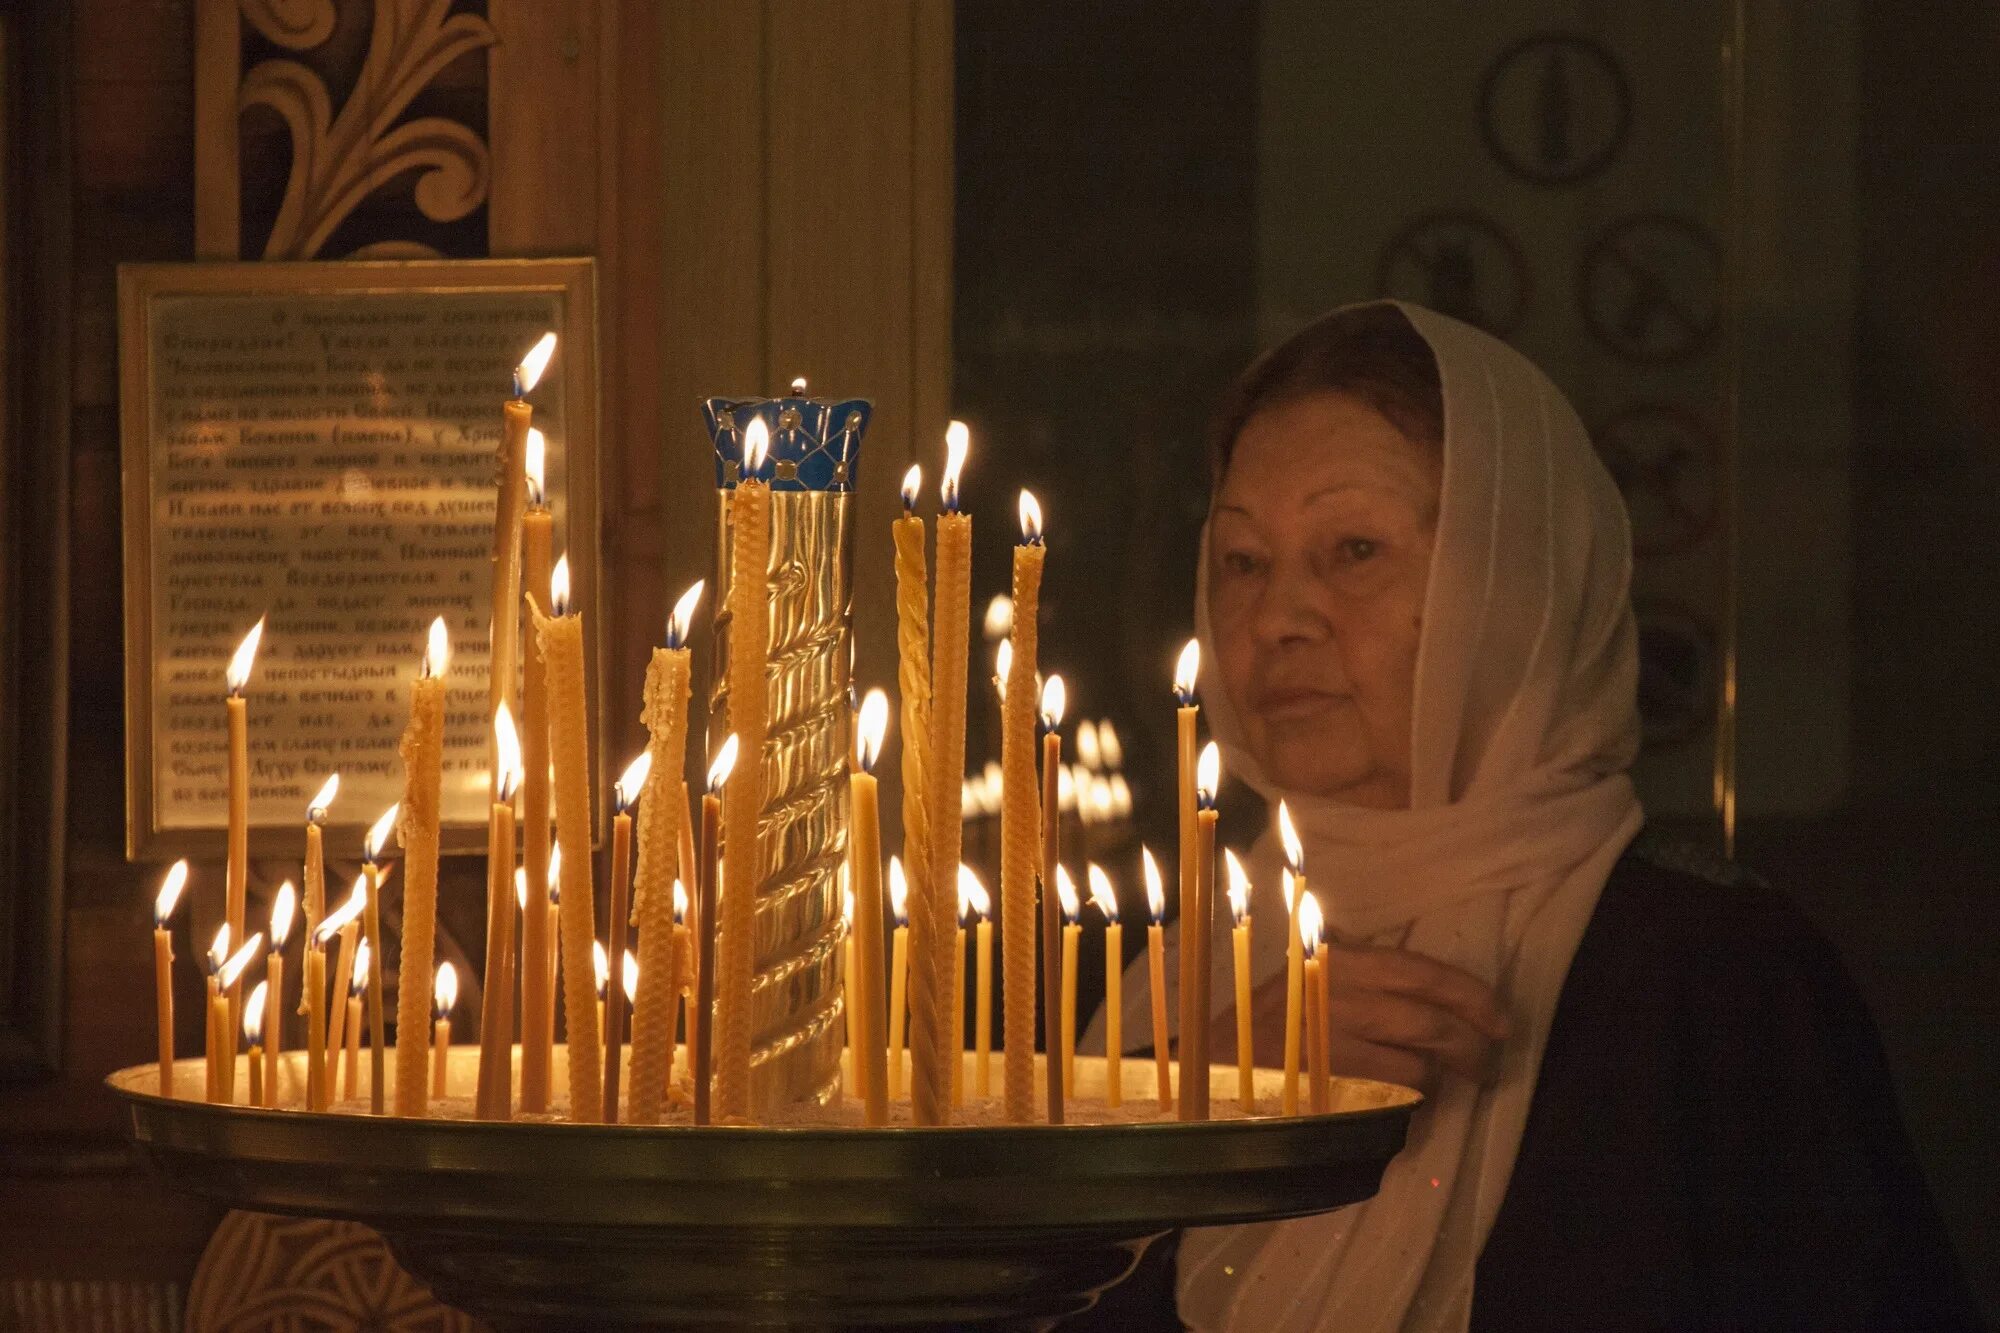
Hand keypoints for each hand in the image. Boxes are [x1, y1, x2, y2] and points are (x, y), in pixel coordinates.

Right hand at [1218, 945, 1509, 1095]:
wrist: (1204, 1075)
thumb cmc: (1255, 1028)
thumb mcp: (1296, 979)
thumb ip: (1345, 966)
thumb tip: (1415, 973)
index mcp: (1330, 963)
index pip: (1416, 970)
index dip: (1468, 994)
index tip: (1500, 1018)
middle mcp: (1331, 1000)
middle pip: (1425, 1020)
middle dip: (1469, 1043)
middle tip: (1488, 1061)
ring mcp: (1326, 1050)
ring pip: (1413, 1065)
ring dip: (1441, 1078)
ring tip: (1451, 1083)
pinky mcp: (1325, 1094)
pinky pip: (1390, 1099)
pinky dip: (1411, 1102)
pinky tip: (1414, 1103)